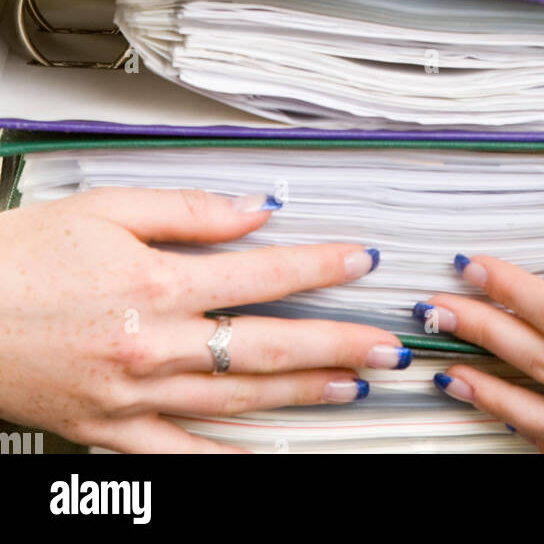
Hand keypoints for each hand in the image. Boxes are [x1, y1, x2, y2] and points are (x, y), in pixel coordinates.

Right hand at [0, 187, 409, 452]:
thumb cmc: (22, 257)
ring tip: (351, 389)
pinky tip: (270, 450)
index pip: (264, 274)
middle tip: (387, 347)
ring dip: (303, 395)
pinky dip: (229, 455)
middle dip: (337, 346)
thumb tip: (255, 209)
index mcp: (155, 282)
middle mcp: (152, 345)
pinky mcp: (109, 432)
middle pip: (267, 348)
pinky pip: (182, 452)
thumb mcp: (107, 208)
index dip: (322, 267)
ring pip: (237, 400)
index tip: (363, 262)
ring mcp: (133, 396)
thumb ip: (189, 210)